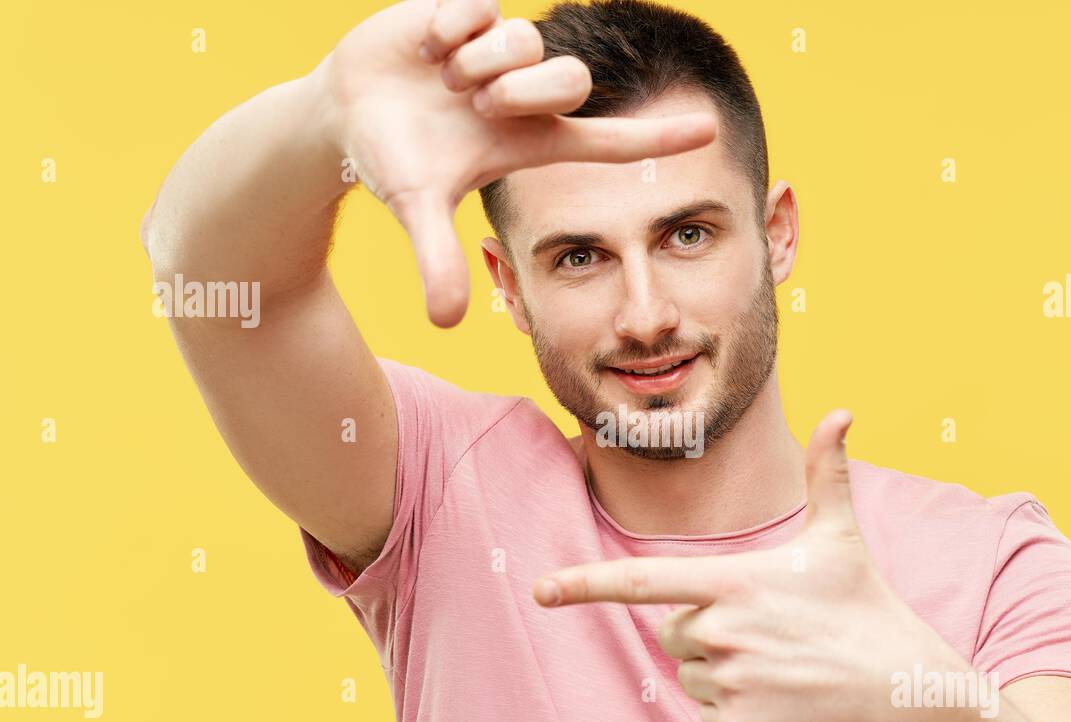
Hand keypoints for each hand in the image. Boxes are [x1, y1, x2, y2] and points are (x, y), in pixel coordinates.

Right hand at [318, 0, 717, 325]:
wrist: (343, 111)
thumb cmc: (392, 160)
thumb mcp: (414, 207)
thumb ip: (437, 259)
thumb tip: (445, 323)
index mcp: (531, 140)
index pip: (610, 140)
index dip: (658, 137)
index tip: (710, 132)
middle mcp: (526, 95)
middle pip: (571, 79)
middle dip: (523, 91)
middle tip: (476, 104)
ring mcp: (501, 50)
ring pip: (525, 41)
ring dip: (478, 63)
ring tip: (442, 79)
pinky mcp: (470, 11)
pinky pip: (480, 7)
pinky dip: (448, 30)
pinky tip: (426, 48)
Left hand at [532, 411, 961, 721]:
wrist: (900, 690)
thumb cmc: (864, 606)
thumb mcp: (841, 537)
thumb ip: (828, 474)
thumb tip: (844, 411)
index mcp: (733, 581)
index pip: (641, 582)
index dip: (584, 585)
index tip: (540, 591)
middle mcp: (722, 631)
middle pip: (673, 631)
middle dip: (707, 630)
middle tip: (767, 631)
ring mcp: (729, 682)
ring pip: (691, 673)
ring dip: (723, 670)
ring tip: (780, 665)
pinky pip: (709, 712)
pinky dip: (737, 708)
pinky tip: (781, 699)